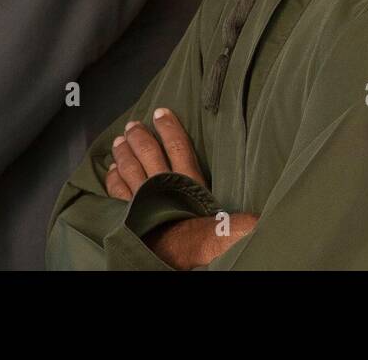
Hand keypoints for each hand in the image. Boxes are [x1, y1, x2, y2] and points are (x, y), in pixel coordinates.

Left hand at [105, 107, 257, 268]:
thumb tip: (256, 221)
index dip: (169, 127)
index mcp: (189, 180)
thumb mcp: (227, 222)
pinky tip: (111, 170)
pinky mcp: (130, 211)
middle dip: (139, 136)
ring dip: (123, 152)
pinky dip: (113, 178)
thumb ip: (239, 218)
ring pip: (129, 167)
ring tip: (119, 141)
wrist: (180, 255)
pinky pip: (117, 190)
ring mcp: (144, 197)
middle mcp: (164, 184)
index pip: (177, 145)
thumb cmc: (204, 237)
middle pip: (148, 152)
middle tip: (132, 125)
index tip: (161, 113)